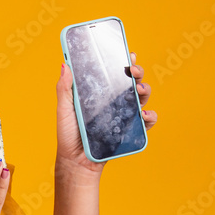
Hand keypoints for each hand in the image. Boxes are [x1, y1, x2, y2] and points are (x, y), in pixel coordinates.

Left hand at [56, 50, 157, 176]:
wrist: (77, 161)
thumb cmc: (69, 135)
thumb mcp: (64, 110)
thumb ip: (64, 89)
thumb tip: (65, 64)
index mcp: (100, 93)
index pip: (114, 72)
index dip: (123, 61)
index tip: (127, 53)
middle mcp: (114, 101)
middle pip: (131, 81)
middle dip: (137, 72)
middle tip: (133, 70)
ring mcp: (124, 115)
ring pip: (141, 97)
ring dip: (145, 90)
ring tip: (139, 90)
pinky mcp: (130, 130)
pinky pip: (146, 121)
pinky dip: (150, 116)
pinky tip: (144, 115)